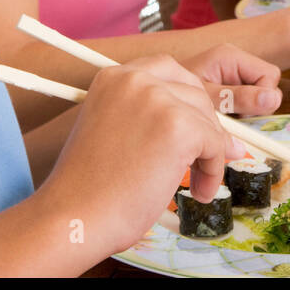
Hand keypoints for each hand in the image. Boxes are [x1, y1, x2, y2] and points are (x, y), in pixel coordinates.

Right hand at [38, 55, 244, 257]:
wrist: (74, 218)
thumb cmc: (89, 190)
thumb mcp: (111, 132)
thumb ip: (147, 118)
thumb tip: (203, 126)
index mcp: (113, 77)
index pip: (167, 70)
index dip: (186, 99)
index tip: (193, 126)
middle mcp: (135, 79)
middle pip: (193, 91)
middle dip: (204, 125)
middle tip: (204, 158)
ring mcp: (158, 100)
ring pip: (207, 120)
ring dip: (210, 153)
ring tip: (197, 185)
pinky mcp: (179, 127)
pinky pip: (216, 144)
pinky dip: (213, 171)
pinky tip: (199, 193)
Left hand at [181, 43, 281, 116]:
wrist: (156, 101)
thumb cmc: (175, 95)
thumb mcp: (207, 99)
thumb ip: (238, 98)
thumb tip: (272, 99)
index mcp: (230, 56)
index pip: (270, 75)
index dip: (262, 98)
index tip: (241, 113)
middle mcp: (235, 61)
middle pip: (267, 85)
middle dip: (254, 106)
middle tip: (229, 115)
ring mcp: (232, 73)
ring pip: (259, 95)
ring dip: (245, 111)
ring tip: (221, 115)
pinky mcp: (228, 85)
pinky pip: (247, 101)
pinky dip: (238, 113)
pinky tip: (220, 115)